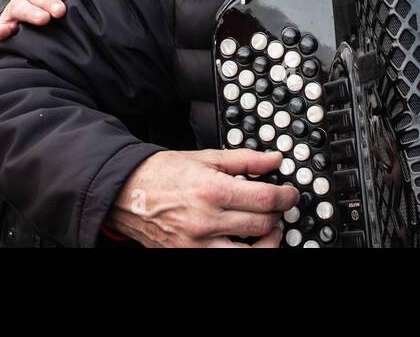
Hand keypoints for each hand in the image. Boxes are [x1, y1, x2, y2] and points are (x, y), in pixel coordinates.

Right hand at [105, 149, 299, 247]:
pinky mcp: (190, 256)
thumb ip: (244, 160)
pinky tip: (247, 243)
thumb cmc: (163, 173)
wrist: (129, 193)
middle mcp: (207, 221)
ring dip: (268, 242)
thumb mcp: (206, 158)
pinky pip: (227, 260)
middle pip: (262, 226)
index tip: (290, 194)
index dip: (286, 197)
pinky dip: (244, 251)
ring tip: (270, 230)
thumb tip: (273, 160)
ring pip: (250, 253)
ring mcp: (198, 244)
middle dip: (279, 216)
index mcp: (213, 191)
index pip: (265, 199)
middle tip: (280, 207)